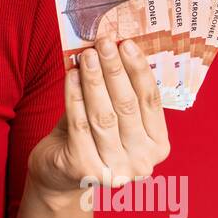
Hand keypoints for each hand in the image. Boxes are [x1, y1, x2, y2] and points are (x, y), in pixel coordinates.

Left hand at [27, 36, 170, 201]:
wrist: (58, 173)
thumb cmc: (88, 137)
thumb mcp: (111, 115)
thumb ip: (116, 91)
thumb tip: (112, 49)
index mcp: (158, 146)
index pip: (151, 101)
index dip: (139, 70)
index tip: (127, 44)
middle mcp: (142, 162)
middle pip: (127, 106)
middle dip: (115, 70)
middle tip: (104, 43)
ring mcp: (115, 170)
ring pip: (104, 115)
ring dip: (95, 80)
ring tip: (87, 56)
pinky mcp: (85, 170)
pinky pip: (79, 125)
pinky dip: (74, 97)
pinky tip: (71, 76)